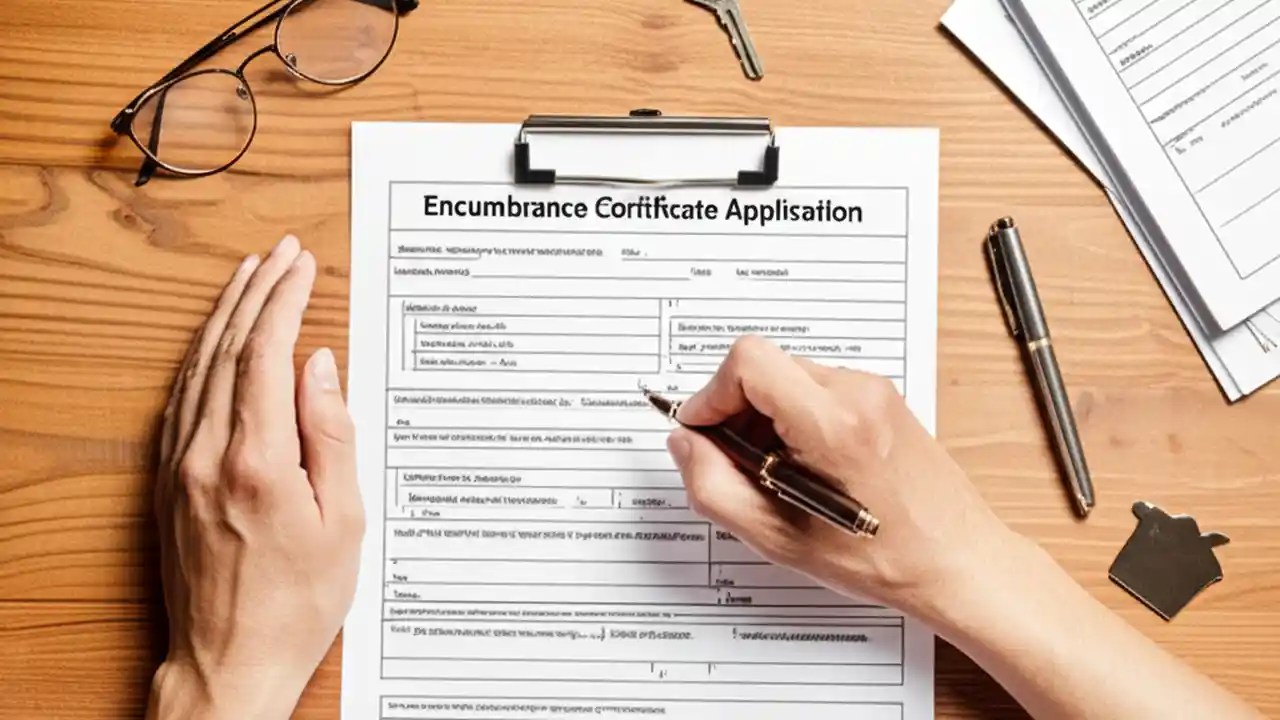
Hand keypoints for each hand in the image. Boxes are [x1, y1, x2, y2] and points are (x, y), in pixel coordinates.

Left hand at [148, 236, 364, 719]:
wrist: (229, 662)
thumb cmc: (296, 603)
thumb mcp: (342, 522)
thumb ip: (331, 436)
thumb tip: (320, 368)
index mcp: (258, 462)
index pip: (267, 355)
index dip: (285, 301)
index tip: (302, 265)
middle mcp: (208, 456)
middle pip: (228, 350)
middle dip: (257, 293)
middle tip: (281, 254)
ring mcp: (181, 468)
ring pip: (198, 369)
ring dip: (225, 316)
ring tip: (250, 277)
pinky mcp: (169, 483)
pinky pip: (182, 400)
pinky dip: (201, 358)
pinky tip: (216, 343)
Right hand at [666, 336, 1022, 620]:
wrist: (957, 561)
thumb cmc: (885, 557)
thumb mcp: (778, 536)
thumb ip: (713, 486)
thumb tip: (686, 445)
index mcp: (832, 422)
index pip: (747, 362)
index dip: (711, 395)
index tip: (703, 431)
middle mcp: (857, 393)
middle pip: (764, 368)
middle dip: (736, 412)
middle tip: (738, 466)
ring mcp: (875, 392)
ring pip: (788, 379)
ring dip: (765, 418)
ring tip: (775, 475)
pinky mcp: (882, 400)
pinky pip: (817, 391)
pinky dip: (794, 420)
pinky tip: (803, 469)